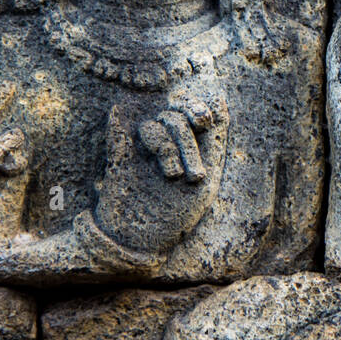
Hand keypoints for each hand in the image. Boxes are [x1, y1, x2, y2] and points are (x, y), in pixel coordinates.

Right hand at [93, 82, 229, 255]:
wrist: (138, 242)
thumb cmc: (176, 218)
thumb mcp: (206, 183)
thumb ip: (214, 142)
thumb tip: (220, 97)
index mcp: (191, 148)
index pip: (195, 111)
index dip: (200, 108)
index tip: (204, 121)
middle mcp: (168, 144)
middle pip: (177, 116)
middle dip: (187, 139)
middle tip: (194, 172)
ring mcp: (143, 148)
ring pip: (157, 124)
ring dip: (167, 147)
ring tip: (172, 175)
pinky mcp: (120, 154)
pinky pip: (120, 129)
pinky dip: (122, 126)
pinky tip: (120, 115)